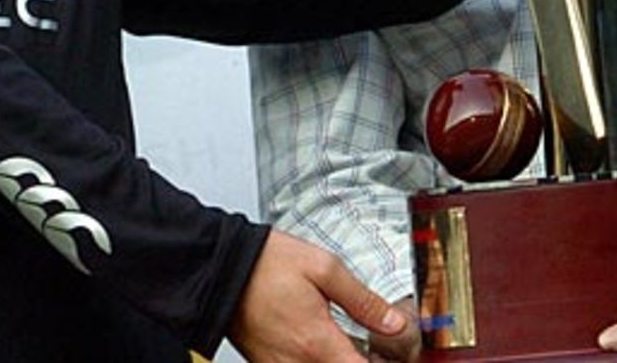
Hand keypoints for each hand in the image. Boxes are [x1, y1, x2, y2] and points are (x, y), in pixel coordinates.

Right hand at [227, 229, 410, 361]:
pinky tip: (318, 346)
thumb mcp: (323, 267)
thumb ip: (362, 299)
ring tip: (344, 344)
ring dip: (337, 362)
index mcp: (318, 342)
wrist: (220, 266)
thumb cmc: (266, 263)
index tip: (395, 357)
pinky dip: (313, 361)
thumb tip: (394, 323)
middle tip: (367, 347)